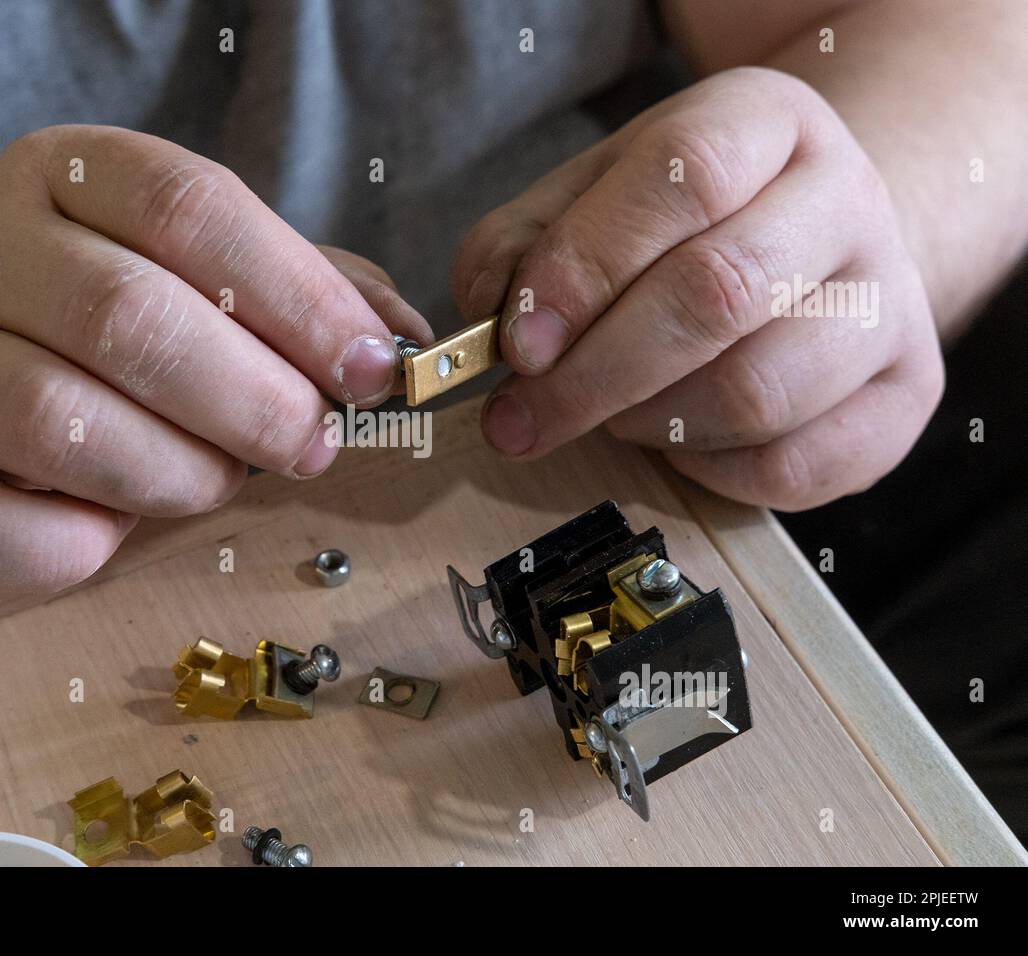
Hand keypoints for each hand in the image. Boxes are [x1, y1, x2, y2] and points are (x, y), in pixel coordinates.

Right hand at [0, 125, 429, 591]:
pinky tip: (114, 536)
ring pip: (52, 419)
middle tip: (309, 447)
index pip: (186, 207)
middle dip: (249, 400)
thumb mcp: (220, 286)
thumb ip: (311, 298)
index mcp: (67, 175)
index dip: (296, 297)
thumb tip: (400, 343)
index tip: (371, 373)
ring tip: (215, 482)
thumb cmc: (127, 338)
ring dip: (172, 473)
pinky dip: (71, 550)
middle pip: (122, 313)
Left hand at [453, 68, 943, 510]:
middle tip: (520, 420)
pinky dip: (710, 471)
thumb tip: (490, 317)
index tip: (518, 345)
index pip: (686, 177)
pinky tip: (677, 443)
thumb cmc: (683, 224)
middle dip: (594, 376)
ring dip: (650, 424)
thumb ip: (523, 243)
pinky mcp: (906, 393)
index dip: (587, 267)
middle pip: (718, 293)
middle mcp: (848, 199)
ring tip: (611, 414)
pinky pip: (795, 465)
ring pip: (757, 391)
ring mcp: (892, 300)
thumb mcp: (594, 196)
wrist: (815, 244)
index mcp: (768, 122)